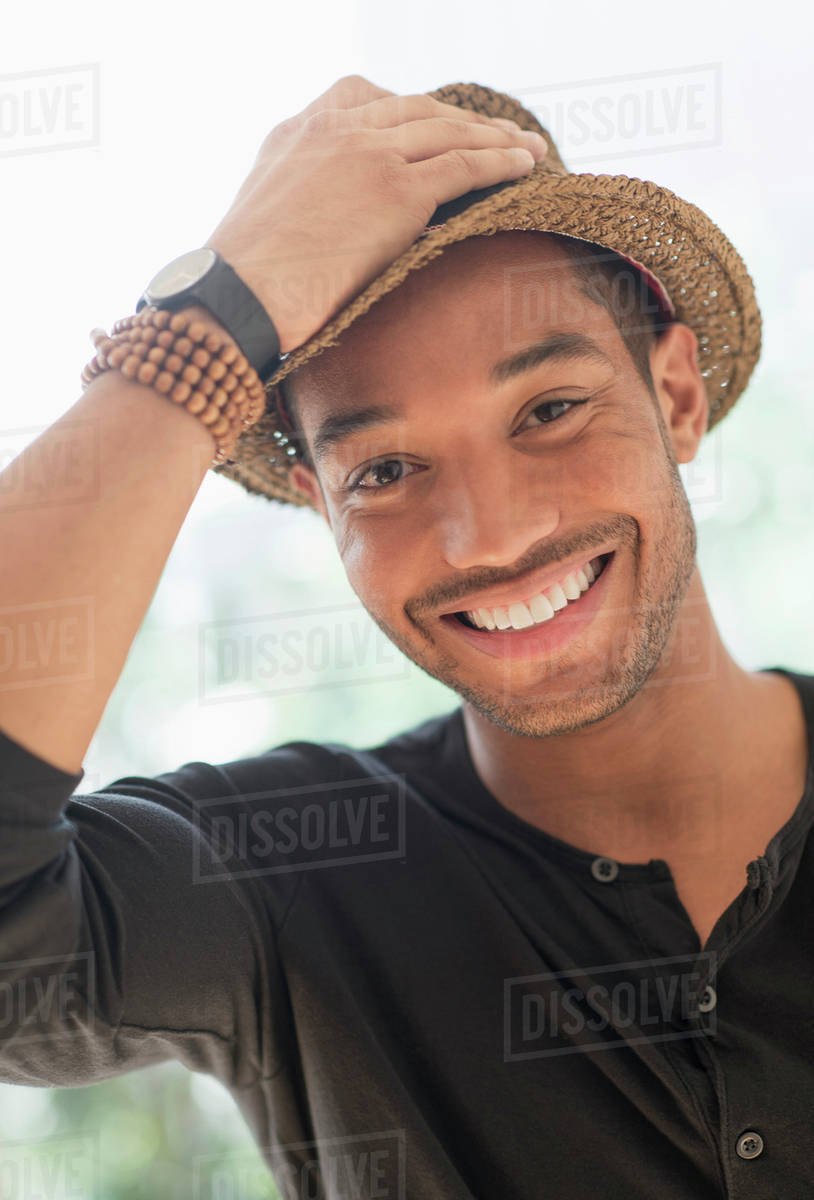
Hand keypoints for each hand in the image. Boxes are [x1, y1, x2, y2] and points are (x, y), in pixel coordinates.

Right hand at [205, 75, 546, 352]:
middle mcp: (335, 129)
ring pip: (447, 130)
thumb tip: (321, 235)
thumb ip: (299, 203)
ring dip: (493, 137)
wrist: (237, 296)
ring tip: (526, 147)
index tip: (431, 126)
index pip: (362, 98)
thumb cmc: (242, 284)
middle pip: (417, 110)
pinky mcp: (397, 189)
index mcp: (297, 132)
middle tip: (498, 132)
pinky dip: (498, 161)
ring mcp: (369, 154)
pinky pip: (463, 165)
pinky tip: (522, 166)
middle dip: (462, 119)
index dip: (406, 111)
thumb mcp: (264, 221)